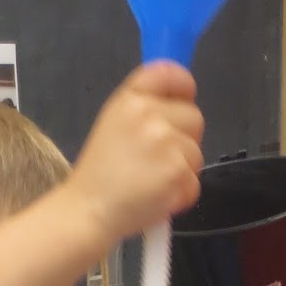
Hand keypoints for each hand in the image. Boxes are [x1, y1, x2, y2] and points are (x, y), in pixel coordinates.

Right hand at [70, 63, 203, 244]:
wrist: (88, 210)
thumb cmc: (99, 173)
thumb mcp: (114, 124)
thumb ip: (144, 109)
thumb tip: (179, 103)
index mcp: (131, 99)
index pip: (171, 74)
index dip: (183, 87)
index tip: (183, 101)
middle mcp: (150, 114)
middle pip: (194, 117)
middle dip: (184, 139)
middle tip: (159, 159)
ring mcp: (166, 142)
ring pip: (196, 153)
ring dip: (181, 171)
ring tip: (152, 183)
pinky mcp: (178, 172)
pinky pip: (194, 182)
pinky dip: (180, 195)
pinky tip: (157, 199)